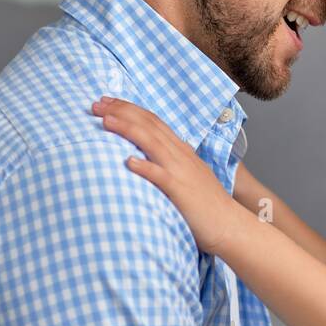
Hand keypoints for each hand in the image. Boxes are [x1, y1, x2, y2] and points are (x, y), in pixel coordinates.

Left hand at [91, 96, 240, 254]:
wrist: (229, 224)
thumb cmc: (207, 204)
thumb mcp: (189, 175)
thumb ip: (171, 162)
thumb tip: (149, 155)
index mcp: (181, 150)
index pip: (153, 121)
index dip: (129, 109)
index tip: (108, 102)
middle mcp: (180, 155)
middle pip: (149, 125)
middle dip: (122, 111)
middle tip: (97, 103)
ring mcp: (181, 171)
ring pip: (152, 143)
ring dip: (128, 129)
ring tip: (105, 121)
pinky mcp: (181, 191)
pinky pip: (161, 176)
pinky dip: (145, 167)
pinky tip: (128, 162)